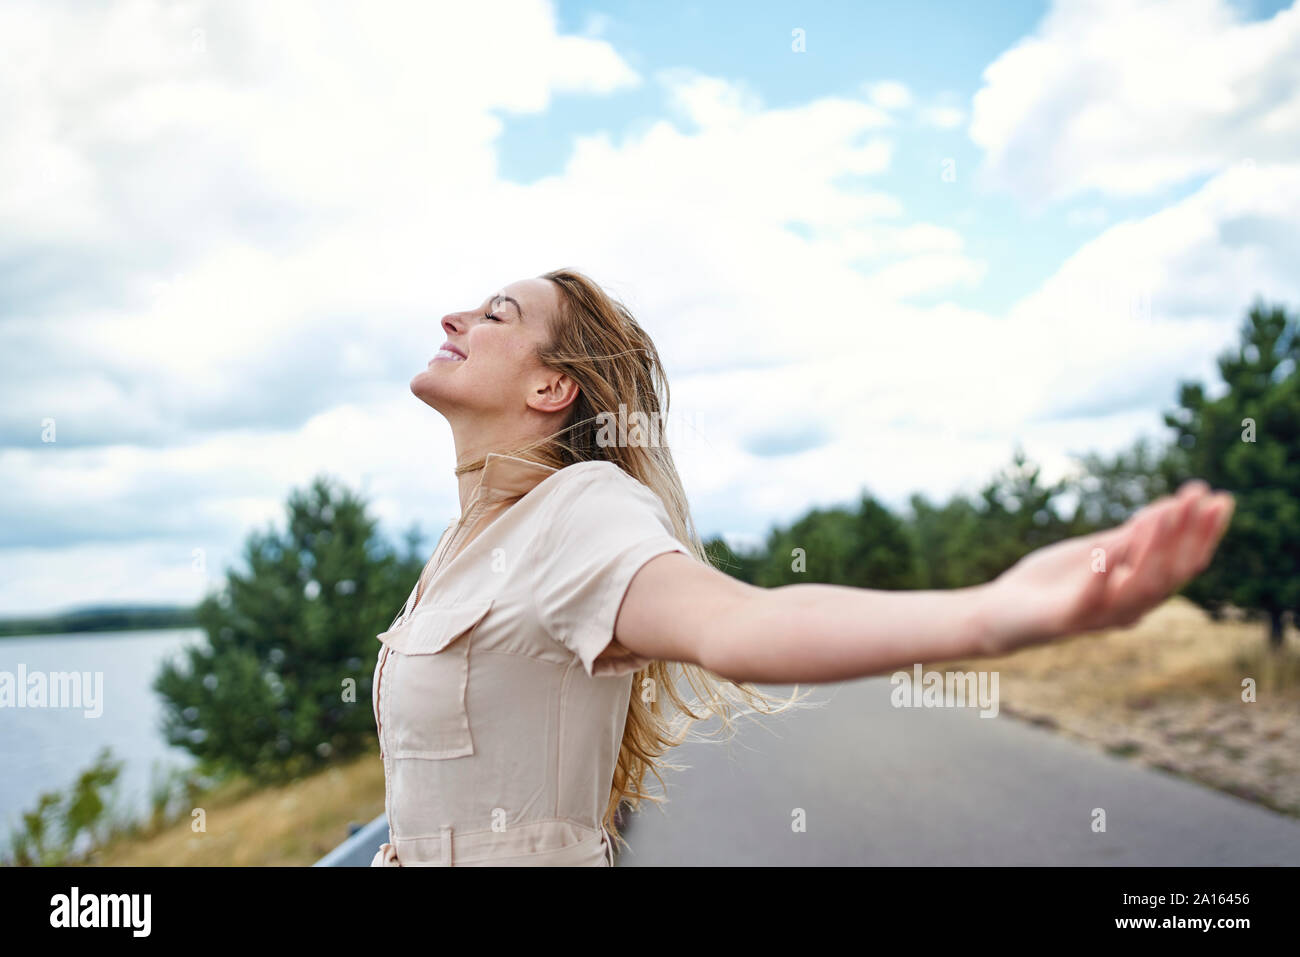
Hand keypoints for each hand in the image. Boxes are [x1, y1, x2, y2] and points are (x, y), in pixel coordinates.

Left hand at [979, 479, 1234, 655]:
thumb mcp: (1098, 552)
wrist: (1002, 611)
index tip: (1220, 498)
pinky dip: (1101, 574)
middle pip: (1170, 575)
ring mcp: (1099, 617)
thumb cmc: (1054, 582)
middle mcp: (1129, 609)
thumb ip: (1132, 536)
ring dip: (1151, 549)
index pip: (1184, 563)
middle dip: (1186, 534)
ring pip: (1139, 588)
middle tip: (1197, 497)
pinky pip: (1089, 599)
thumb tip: (1172, 507)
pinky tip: (1107, 548)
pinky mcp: (1066, 620)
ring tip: (1160, 514)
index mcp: (1139, 591)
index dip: (1204, 533)